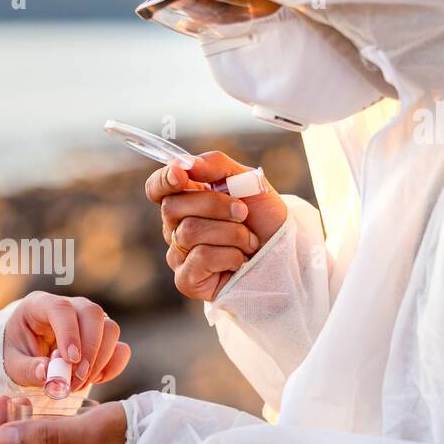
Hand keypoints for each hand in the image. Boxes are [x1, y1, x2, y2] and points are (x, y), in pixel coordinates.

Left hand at [3, 290, 130, 390]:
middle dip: (90, 349)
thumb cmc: (18, 353)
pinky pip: (120, 347)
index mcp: (39, 304)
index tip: (70, 360)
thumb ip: (28, 368)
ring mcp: (89, 319)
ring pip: (110, 329)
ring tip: (80, 383)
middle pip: (93, 314)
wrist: (27, 354)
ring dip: (100, 360)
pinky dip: (113, 366)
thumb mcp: (13, 363)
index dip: (69, 332)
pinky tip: (96, 379)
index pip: (61, 308)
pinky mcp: (103, 337)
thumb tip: (47, 374)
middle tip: (78, 378)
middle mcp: (69, 306)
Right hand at [145, 151, 288, 300]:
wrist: (287, 255)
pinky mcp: (187, 280)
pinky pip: (200, 257)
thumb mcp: (248, 181)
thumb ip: (216, 165)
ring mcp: (179, 255)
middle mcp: (176, 228)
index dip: (163, 180)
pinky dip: (230, 255)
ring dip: (232, 233)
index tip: (181, 174)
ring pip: (190, 232)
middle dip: (216, 205)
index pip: (157, 188)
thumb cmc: (264, 219)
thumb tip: (185, 163)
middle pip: (172, 207)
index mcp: (186, 200)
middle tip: (243, 213)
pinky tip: (240, 261)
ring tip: (249, 242)